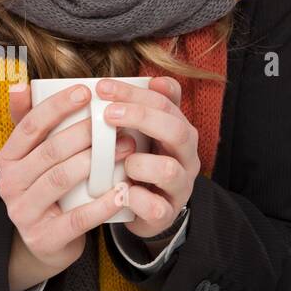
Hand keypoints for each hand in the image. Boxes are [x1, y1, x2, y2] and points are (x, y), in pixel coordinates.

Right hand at [0, 81, 139, 281]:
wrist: (46, 244)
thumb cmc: (46, 190)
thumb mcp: (33, 158)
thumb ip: (28, 123)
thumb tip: (21, 84)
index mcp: (6, 159)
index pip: (29, 126)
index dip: (57, 107)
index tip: (87, 92)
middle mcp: (8, 184)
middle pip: (49, 151)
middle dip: (85, 133)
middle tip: (117, 122)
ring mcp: (23, 213)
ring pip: (61, 180)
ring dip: (97, 162)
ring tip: (126, 148)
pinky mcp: (44, 238)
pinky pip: (76, 218)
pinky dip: (101, 204)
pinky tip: (123, 191)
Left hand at [96, 76, 197, 244]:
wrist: (151, 212)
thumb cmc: (143, 165)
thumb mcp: (145, 134)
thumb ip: (143, 108)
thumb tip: (145, 78)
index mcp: (179, 130)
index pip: (167, 102)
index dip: (137, 92)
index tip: (104, 86)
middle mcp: (186, 155)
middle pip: (175, 129)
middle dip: (140, 117)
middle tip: (107, 113)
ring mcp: (180, 186)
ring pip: (169, 169)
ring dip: (139, 164)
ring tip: (121, 165)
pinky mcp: (166, 213)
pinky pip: (156, 207)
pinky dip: (135, 198)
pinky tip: (120, 192)